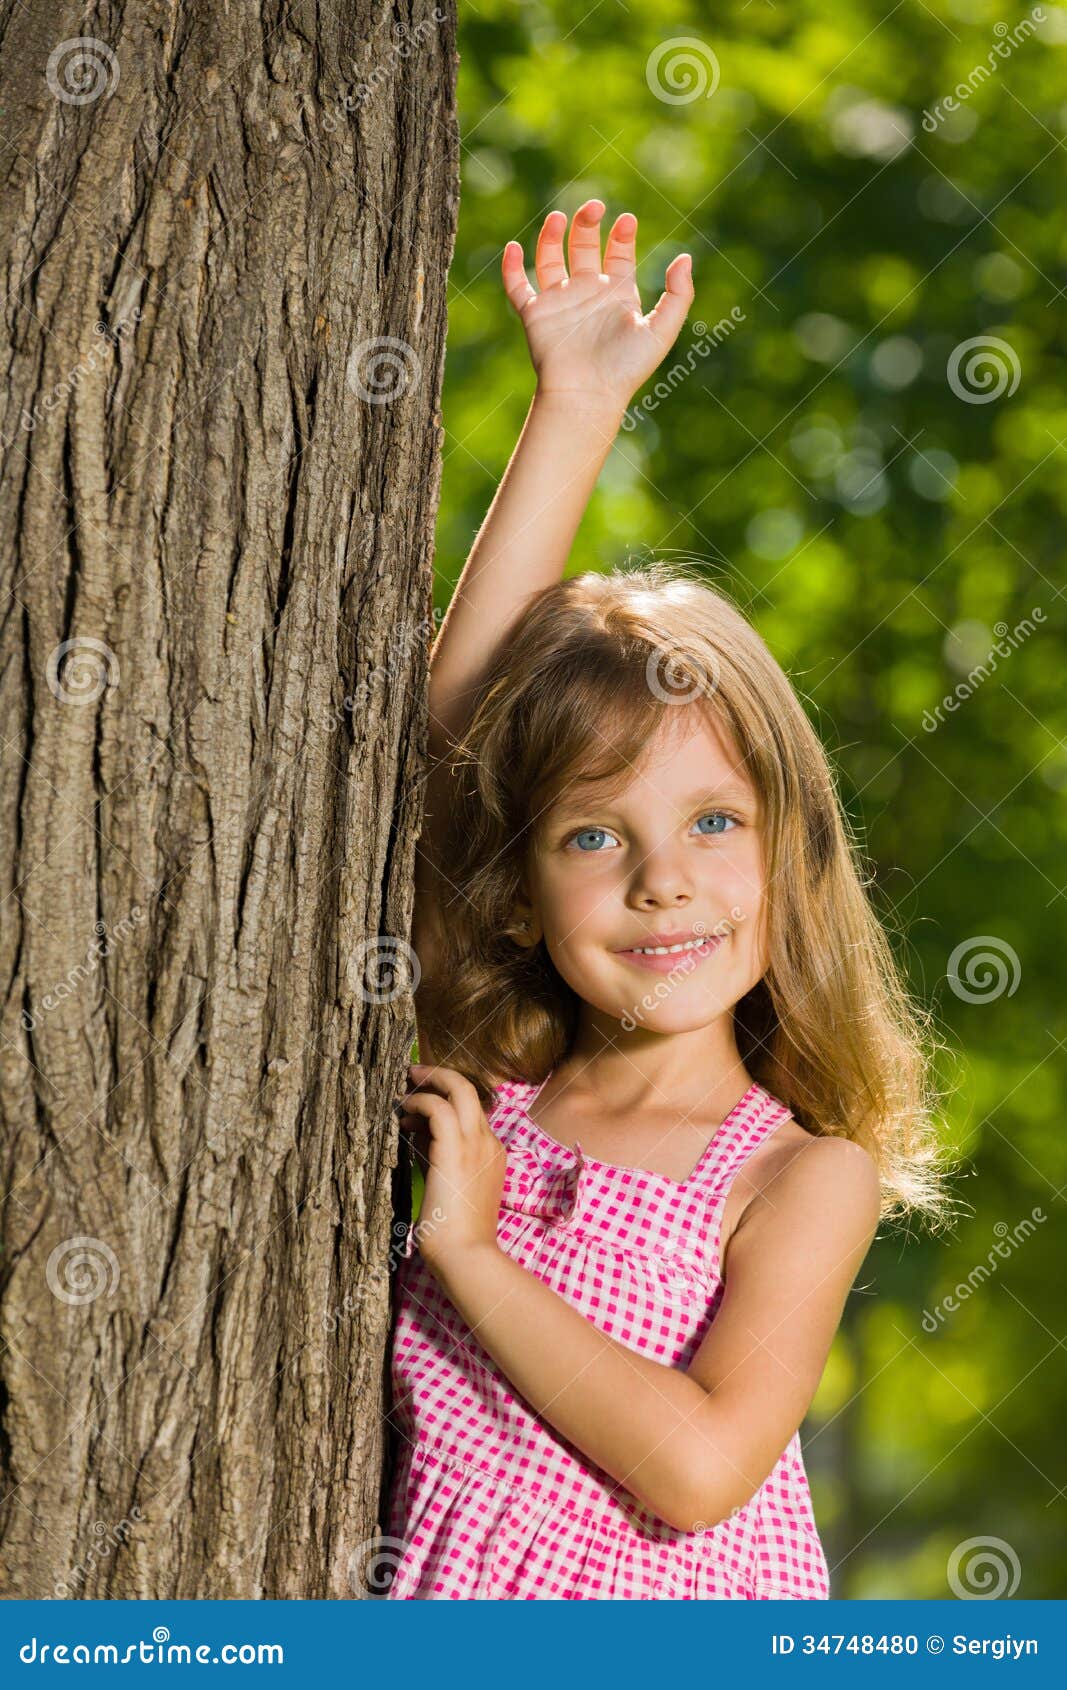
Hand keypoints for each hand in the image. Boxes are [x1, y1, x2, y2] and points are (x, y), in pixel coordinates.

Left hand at [396, 1062, 505, 1272]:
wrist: (466, 1255)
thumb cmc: (455, 1234)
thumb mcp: (450, 1188)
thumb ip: (439, 1160)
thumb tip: (417, 1137)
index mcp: (492, 1154)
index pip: (470, 1112)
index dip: (442, 1102)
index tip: (417, 1107)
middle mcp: (489, 1143)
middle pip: (469, 1090)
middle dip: (439, 1075)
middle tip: (413, 1074)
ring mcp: (477, 1144)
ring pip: (458, 1089)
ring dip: (427, 1082)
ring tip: (404, 1088)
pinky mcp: (456, 1150)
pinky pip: (438, 1108)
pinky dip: (419, 1103)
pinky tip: (403, 1113)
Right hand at [501, 199, 694, 411]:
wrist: (587, 394)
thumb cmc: (626, 368)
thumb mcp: (662, 330)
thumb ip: (678, 295)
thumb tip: (685, 258)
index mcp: (617, 296)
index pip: (619, 254)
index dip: (622, 235)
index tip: (627, 221)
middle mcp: (588, 294)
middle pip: (585, 248)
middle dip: (588, 224)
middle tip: (595, 207)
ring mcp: (560, 303)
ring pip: (551, 259)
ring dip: (552, 236)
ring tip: (559, 217)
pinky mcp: (535, 315)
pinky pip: (518, 286)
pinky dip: (512, 267)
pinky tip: (514, 247)